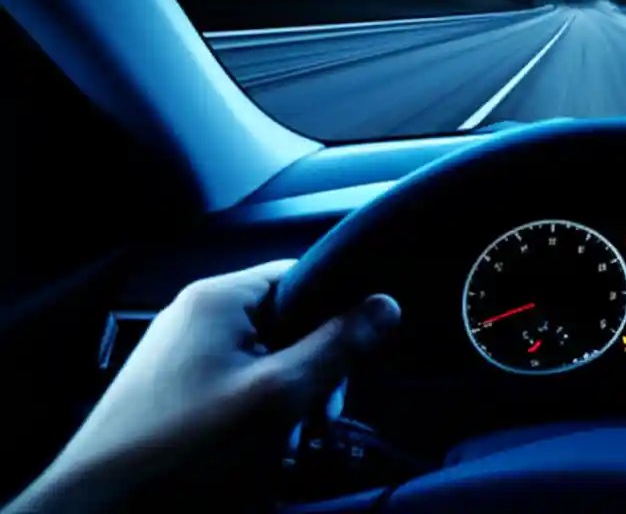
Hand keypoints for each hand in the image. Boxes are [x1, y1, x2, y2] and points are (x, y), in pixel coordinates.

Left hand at [5, 260, 399, 512]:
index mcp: (217, 298)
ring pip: (263, 363)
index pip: (302, 275)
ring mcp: (179, 357)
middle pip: (286, 323)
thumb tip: (387, 304)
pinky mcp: (170, 395)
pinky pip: (234, 390)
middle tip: (319, 416)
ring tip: (283, 442)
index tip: (355, 359)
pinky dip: (255, 418)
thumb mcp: (279, 395)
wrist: (98, 512)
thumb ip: (338, 346)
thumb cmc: (186, 447)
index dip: (338, 312)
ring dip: (287, 401)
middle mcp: (195, 316)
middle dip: (312, 370)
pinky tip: (256, 452)